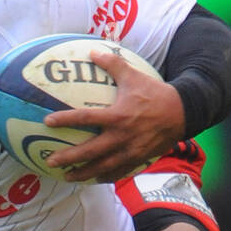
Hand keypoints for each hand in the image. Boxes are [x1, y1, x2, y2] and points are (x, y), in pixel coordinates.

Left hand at [43, 48, 185, 182]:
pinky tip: (93, 179)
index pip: (85, 118)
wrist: (182, 112)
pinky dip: (104, 177)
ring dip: (83, 173)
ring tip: (67, 177)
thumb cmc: (155, 93)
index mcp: (117, 116)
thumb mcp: (133, 75)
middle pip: (89, 151)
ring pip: (101, 167)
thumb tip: (92, 51)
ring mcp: (129, 151)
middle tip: (51, 161)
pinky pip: (118, 172)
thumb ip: (112, 63)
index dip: (65, 120)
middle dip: (68, 157)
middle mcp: (121, 137)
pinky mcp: (137, 159)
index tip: (48, 122)